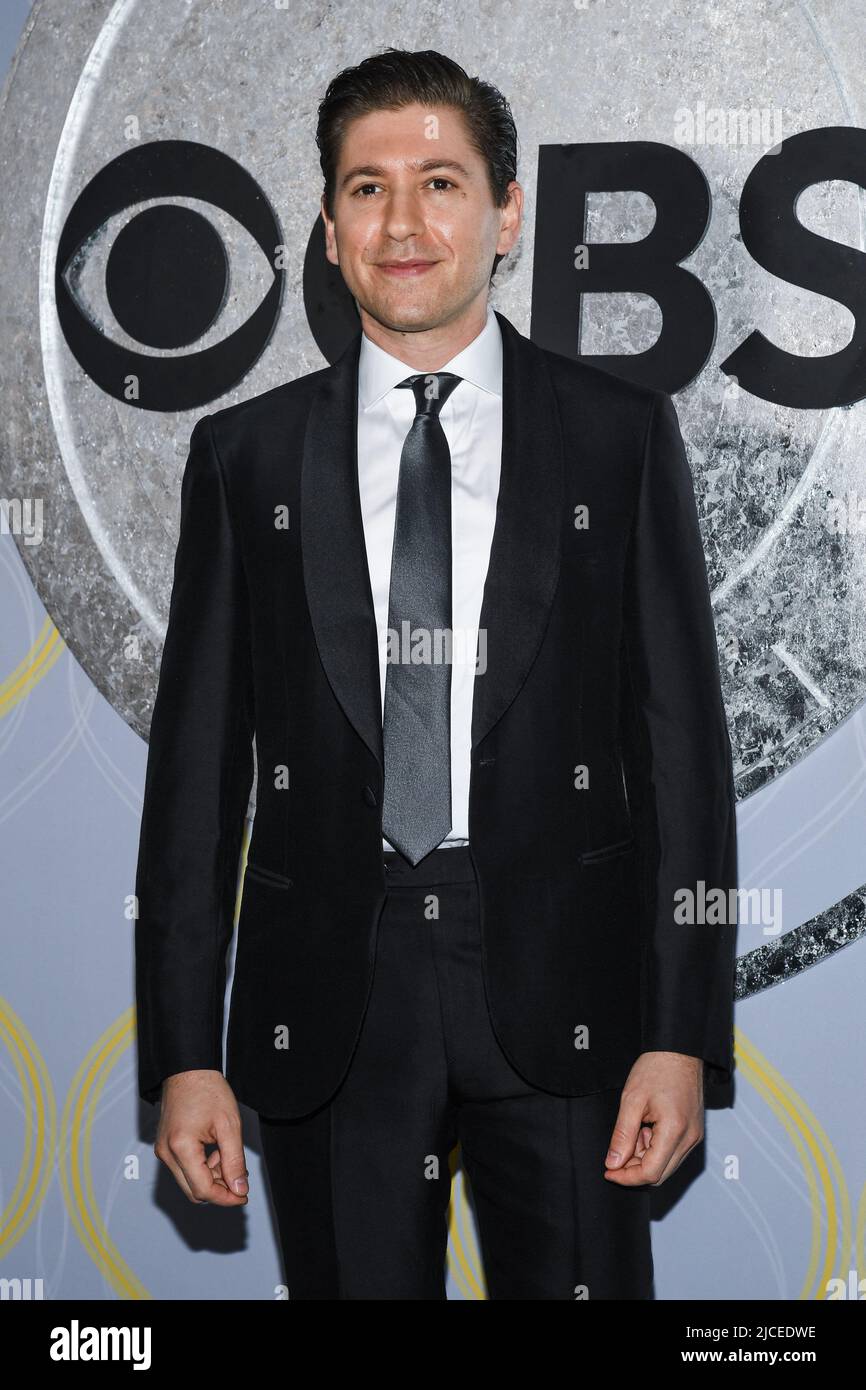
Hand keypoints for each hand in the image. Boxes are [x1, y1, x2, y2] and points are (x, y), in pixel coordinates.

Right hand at [154, 1069, 248, 1205]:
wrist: (189, 1070)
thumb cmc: (207, 1090)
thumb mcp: (229, 1126)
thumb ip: (234, 1161)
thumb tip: (239, 1189)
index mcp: (181, 1147)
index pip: (203, 1190)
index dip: (226, 1197)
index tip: (243, 1195)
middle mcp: (166, 1152)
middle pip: (194, 1191)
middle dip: (219, 1190)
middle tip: (240, 1180)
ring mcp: (163, 1150)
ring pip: (189, 1181)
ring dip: (211, 1178)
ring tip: (229, 1158)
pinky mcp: (165, 1146)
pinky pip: (184, 1169)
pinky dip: (202, 1168)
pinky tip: (217, 1153)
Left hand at [603, 1051, 703, 1186]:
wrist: (679, 1050)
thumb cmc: (656, 1069)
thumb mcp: (631, 1100)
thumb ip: (622, 1135)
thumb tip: (613, 1163)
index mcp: (675, 1130)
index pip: (651, 1172)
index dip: (627, 1177)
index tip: (609, 1171)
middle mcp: (689, 1138)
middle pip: (660, 1174)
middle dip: (634, 1169)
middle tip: (616, 1152)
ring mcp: (694, 1136)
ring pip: (666, 1165)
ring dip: (645, 1158)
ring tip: (634, 1131)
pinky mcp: (693, 1132)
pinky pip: (673, 1153)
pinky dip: (655, 1149)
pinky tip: (645, 1129)